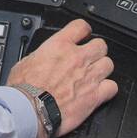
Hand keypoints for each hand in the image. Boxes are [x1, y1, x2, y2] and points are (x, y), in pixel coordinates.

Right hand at [7, 19, 117, 137]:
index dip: (84, 31)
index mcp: (59, 46)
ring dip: (102, 69)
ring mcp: (88, 76)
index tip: (82, 36)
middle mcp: (77, 58)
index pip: (81, 26)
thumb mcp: (25, 62)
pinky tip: (100, 92)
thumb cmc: (24, 90)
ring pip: (109, 64)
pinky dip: (108, 90)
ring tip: (94, 76)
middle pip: (101, 45)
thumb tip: (41, 58)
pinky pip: (112, 88)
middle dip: (96, 51)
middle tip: (89, 58)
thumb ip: (40, 56)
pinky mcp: (94, 96)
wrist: (29, 111)